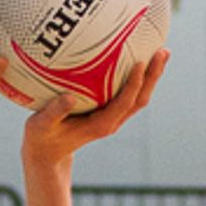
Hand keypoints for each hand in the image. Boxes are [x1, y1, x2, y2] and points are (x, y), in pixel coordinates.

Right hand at [21, 48, 169, 169]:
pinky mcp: (107, 112)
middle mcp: (111, 121)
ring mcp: (111, 117)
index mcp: (100, 125)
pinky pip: (127, 94)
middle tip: (163, 51)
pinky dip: (137, 78)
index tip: (140, 62)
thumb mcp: (42, 124)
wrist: (47, 153)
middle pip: (140, 99)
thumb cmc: (42, 138)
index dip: (134, 83)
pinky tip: (135, 60)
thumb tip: (69, 96)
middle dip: (153, 76)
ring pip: (138, 96)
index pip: (124, 102)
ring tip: (160, 52)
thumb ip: (55, 111)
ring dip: (151, 76)